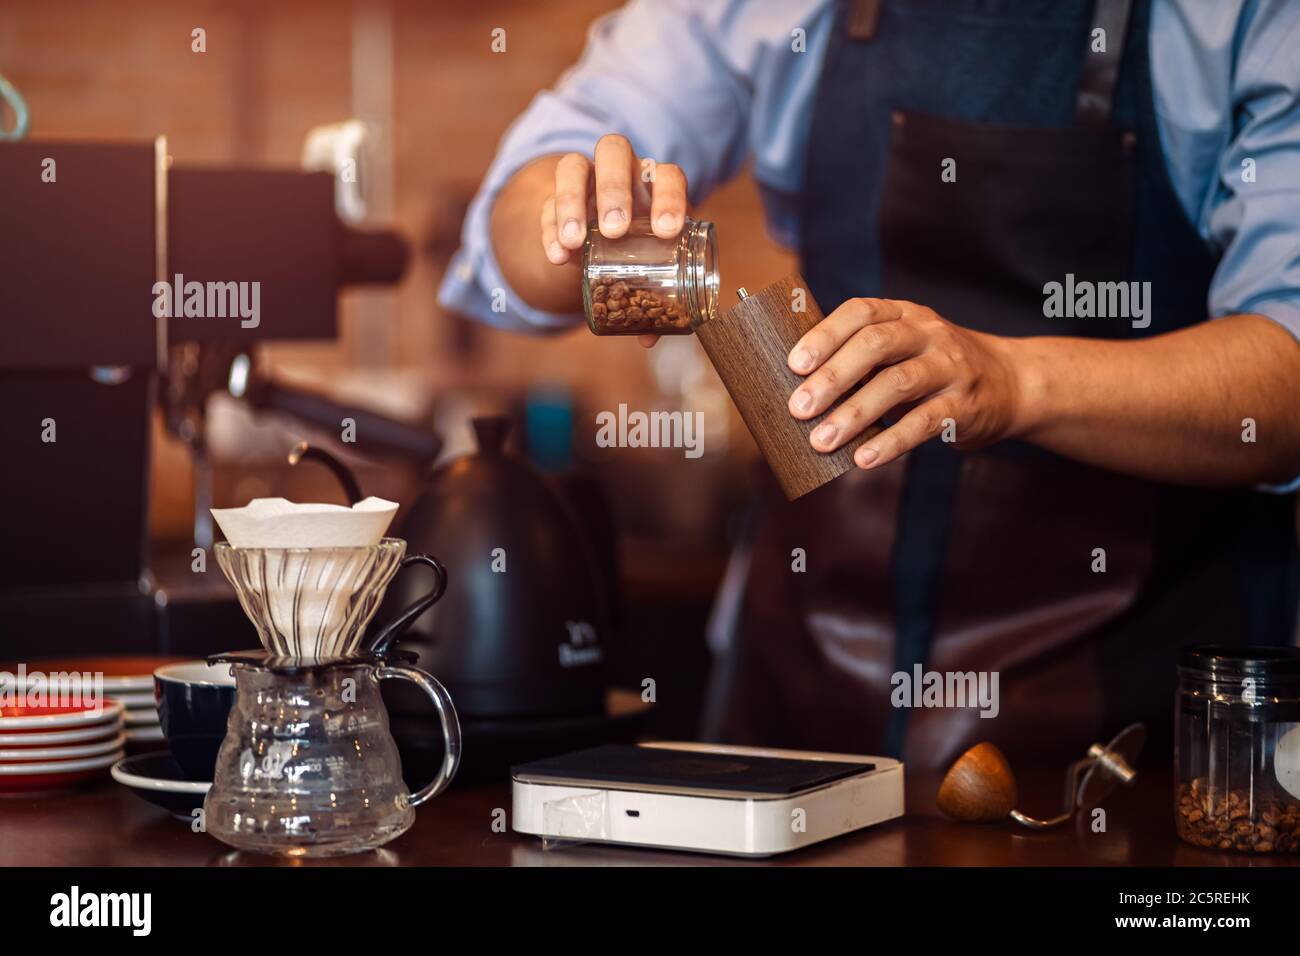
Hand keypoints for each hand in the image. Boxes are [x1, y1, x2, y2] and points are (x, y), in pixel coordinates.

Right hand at [540, 134, 687, 347]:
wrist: (604, 236)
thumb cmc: (641, 250)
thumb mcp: (652, 269)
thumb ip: (654, 298)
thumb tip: (649, 336)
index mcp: (655, 184)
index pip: (667, 175)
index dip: (669, 198)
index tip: (667, 232)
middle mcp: (621, 171)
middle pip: (614, 152)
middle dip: (614, 191)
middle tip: (614, 231)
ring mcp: (584, 178)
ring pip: (573, 167)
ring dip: (571, 203)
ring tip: (574, 243)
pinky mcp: (555, 196)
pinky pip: (547, 202)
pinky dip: (549, 228)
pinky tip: (556, 256)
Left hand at [786, 298, 1025, 467]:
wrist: (1010, 383)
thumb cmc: (934, 369)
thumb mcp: (903, 349)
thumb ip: (860, 360)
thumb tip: (797, 389)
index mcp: (904, 315)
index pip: (861, 313)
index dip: (824, 336)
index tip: (793, 365)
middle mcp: (929, 334)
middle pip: (875, 345)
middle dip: (832, 377)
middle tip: (798, 409)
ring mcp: (950, 367)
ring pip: (897, 382)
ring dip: (854, 413)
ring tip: (821, 441)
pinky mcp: (965, 405)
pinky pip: (924, 422)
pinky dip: (891, 442)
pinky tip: (863, 458)